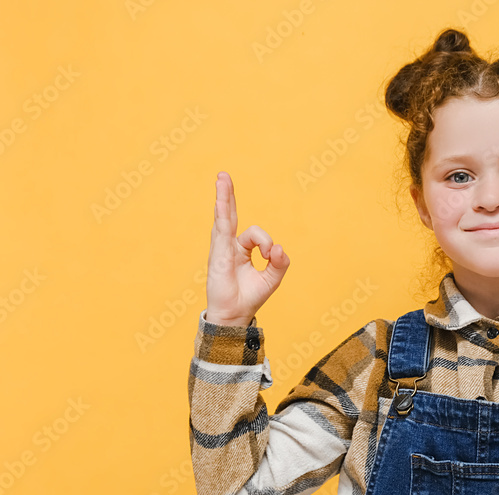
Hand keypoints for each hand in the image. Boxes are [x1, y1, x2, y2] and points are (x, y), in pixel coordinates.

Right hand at [204, 171, 289, 325]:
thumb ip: (280, 262)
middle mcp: (229, 245)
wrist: (235, 315)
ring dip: (224, 196)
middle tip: (223, 175)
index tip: (271, 257)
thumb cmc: (250, 297)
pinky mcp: (218, 253)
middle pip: (229, 214)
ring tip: (222, 177)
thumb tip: (279, 248)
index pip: (255, 235)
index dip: (267, 243)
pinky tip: (220, 198)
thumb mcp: (272, 278)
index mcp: (241, 250)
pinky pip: (221, 228)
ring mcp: (221, 248)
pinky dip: (222, 212)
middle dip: (228, 195)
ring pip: (224, 216)